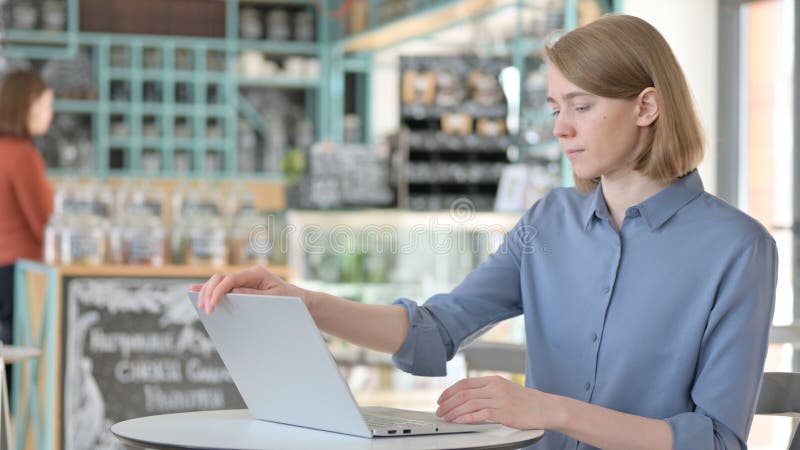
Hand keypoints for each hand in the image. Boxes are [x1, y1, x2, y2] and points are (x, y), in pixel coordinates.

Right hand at [191, 265, 306, 314]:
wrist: (300, 301)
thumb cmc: (290, 300)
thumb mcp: (275, 299)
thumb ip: (254, 295)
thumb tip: (233, 293)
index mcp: (257, 273)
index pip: (231, 279)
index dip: (219, 290)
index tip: (212, 304)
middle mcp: (248, 274)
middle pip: (221, 278)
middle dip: (210, 292)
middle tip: (205, 309)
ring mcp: (244, 281)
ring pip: (219, 282)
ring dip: (207, 292)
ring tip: (200, 306)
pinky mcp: (242, 288)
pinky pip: (223, 288)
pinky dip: (210, 292)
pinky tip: (195, 293)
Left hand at [435, 375, 556, 429]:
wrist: (547, 408)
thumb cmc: (527, 402)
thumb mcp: (505, 390)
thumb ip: (488, 392)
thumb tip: (467, 398)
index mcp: (494, 380)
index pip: (465, 383)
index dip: (449, 391)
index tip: (441, 399)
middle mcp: (495, 387)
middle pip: (463, 392)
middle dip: (448, 402)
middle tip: (439, 411)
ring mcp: (500, 399)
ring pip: (469, 403)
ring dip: (453, 411)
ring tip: (446, 418)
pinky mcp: (504, 412)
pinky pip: (480, 414)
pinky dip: (466, 418)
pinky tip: (459, 421)